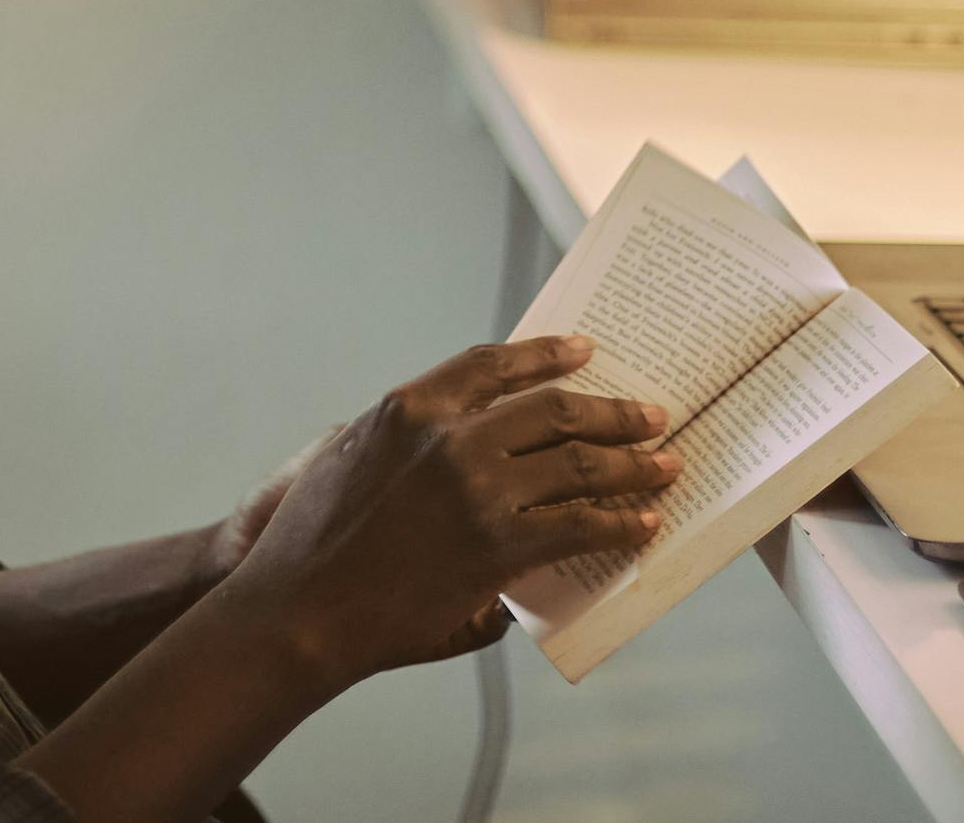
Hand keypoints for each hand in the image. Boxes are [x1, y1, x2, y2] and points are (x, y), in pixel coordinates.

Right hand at [218, 335, 678, 683]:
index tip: (585, 351)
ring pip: (577, 464)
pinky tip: (641, 523)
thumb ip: (407, 444)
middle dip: (613, 411)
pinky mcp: (496, 549)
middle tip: (652, 415)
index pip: (494, 365)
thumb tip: (463, 450)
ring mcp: (477, 492)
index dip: (546, 354)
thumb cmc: (309, 542)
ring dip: (632, 463)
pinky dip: (618, 521)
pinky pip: (578, 526)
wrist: (297, 612)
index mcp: (412, 407)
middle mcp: (450, 438)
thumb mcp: (346, 457)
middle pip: (554, 409)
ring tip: (666, 464)